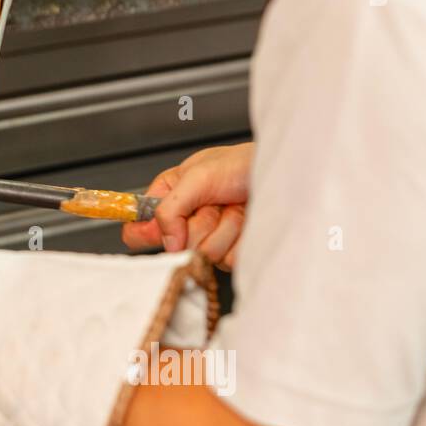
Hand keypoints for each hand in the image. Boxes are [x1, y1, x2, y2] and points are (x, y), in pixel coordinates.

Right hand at [121, 143, 252, 269]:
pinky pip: (227, 262)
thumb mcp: (197, 175)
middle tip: (215, 203)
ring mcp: (210, 238)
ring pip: (202, 255)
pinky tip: (248, 222)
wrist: (286, 177)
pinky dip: (240, 241)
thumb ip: (170, 208)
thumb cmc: (243, 164)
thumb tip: (166, 242)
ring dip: (224, 231)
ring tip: (236, 208)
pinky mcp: (231, 253)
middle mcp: (188, 219)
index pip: (139, 226)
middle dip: (199, 224)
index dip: (146, 233)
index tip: (164, 228)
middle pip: (174, 245)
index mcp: (171, 196)